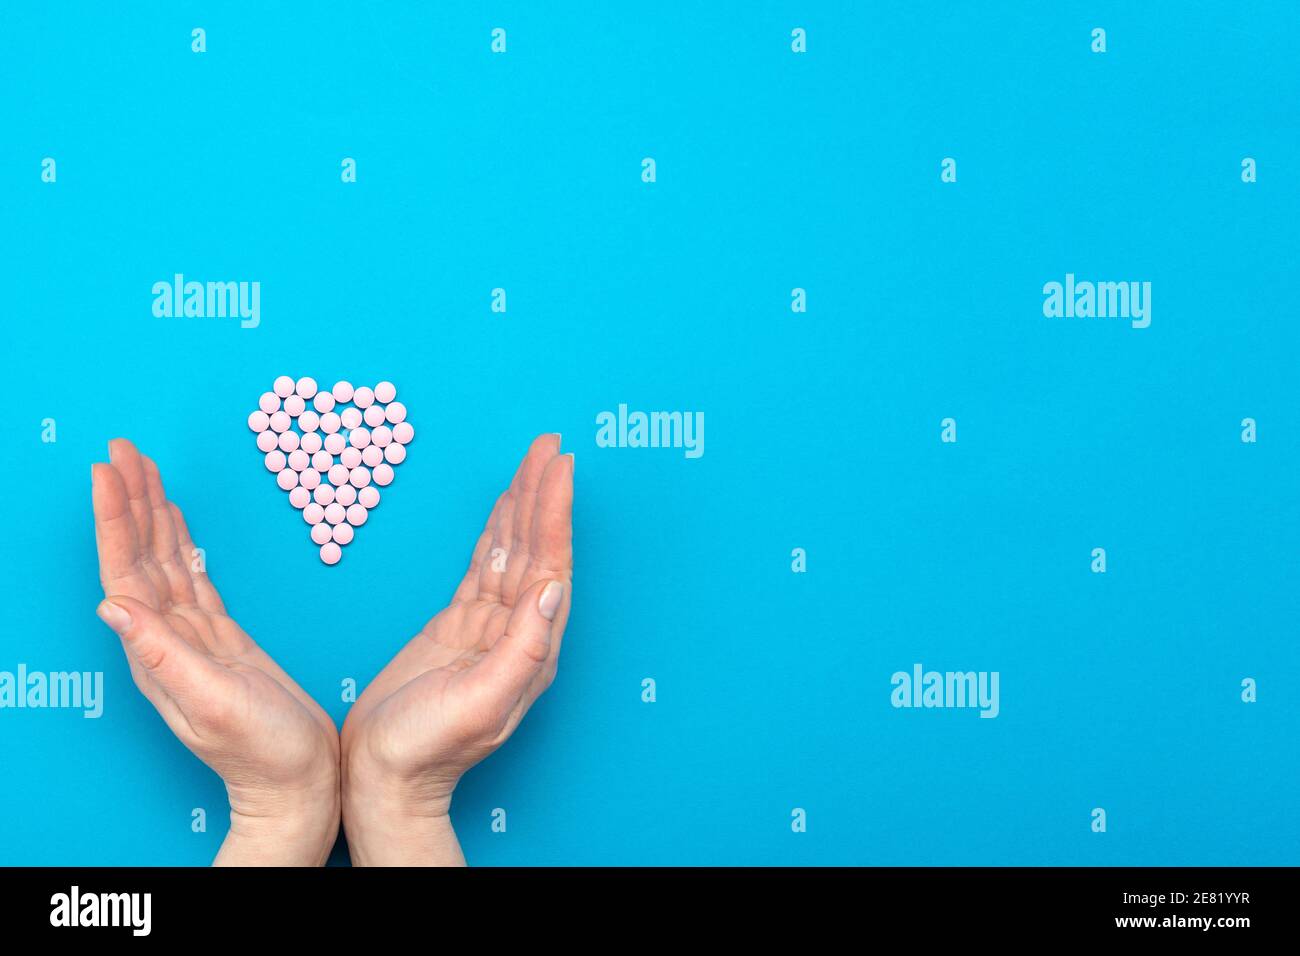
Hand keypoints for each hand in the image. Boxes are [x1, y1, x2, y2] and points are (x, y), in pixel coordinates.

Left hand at [92, 439, 339, 865]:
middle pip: (140, 557)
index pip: (126, 572)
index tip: (111, 471)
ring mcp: (194, 638)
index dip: (116, 520)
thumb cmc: (263, 752)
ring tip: (143, 470)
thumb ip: (164, 655)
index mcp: (159, 652)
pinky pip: (193, 579)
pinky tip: (177, 522)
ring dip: (151, 514)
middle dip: (130, 501)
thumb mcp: (214, 703)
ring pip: (165, 562)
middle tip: (124, 449)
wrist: (300, 780)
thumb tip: (113, 606)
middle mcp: (167, 641)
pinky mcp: (222, 639)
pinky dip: (182, 544)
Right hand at [340, 433, 573, 865]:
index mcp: (532, 649)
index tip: (559, 466)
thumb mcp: (480, 702)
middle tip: (549, 445)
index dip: (555, 513)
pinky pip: (483, 567)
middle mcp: (519, 633)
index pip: (551, 565)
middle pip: (536, 549)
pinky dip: (494, 532)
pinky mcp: (459, 625)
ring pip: (511, 552)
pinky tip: (502, 508)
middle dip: (543, 495)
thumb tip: (553, 587)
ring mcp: (489, 627)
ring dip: (523, 505)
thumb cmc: (428, 749)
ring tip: (533, 461)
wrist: (383, 774)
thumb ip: (522, 647)